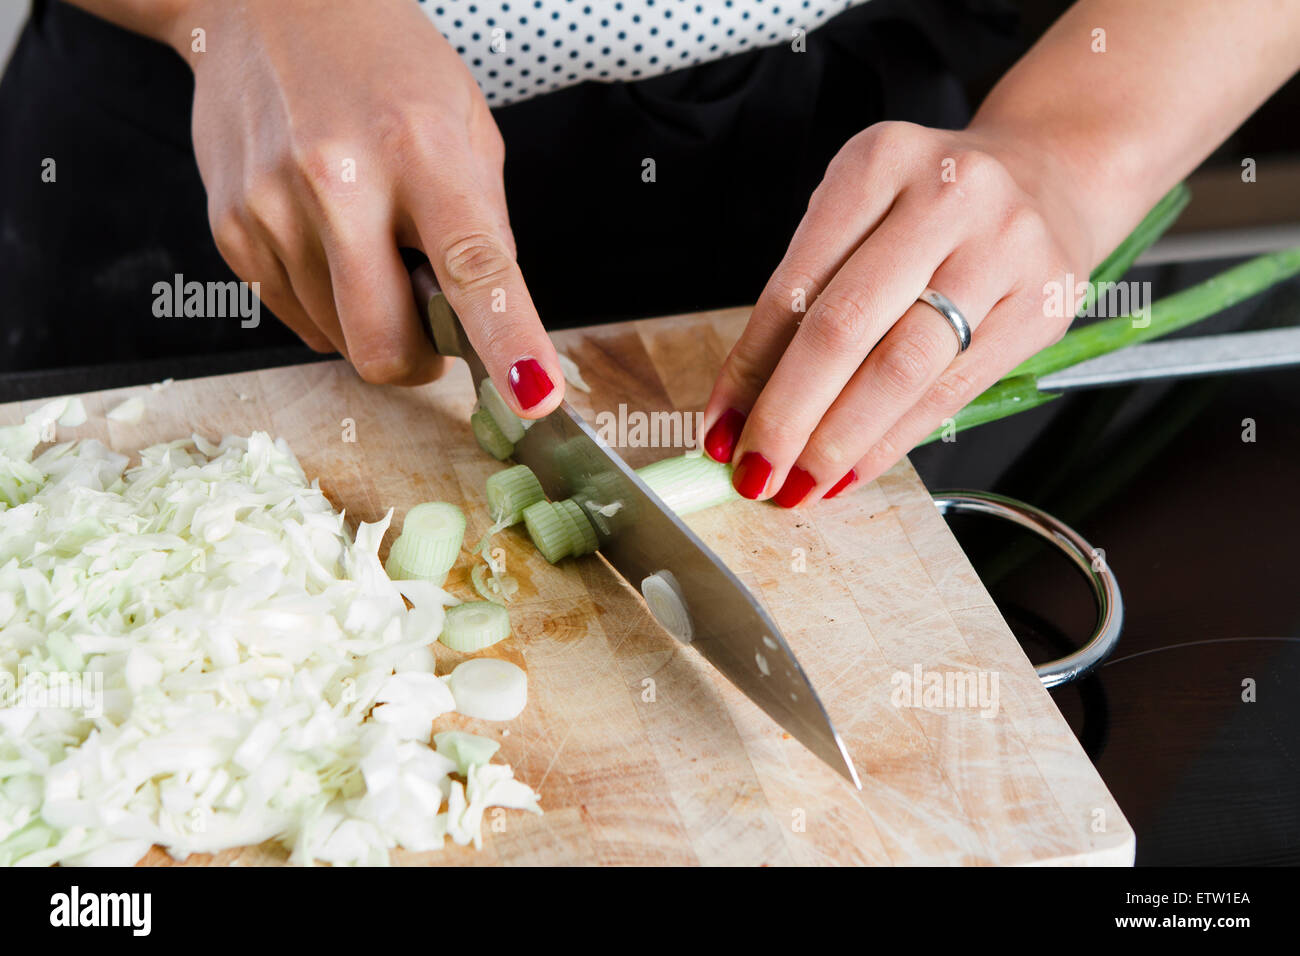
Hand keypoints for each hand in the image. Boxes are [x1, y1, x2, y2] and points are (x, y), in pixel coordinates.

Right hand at [173, 0, 561, 414]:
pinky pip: (295, 318)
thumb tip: (487, 325)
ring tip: (370, 242)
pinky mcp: (230, 230)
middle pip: (384, 345)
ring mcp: (273, 210)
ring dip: (370, 321)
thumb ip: (483, 227)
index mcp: (421, 150)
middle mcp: (338, 181)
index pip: (476, 269)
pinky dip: (327, 304)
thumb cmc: (384, 64)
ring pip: (339, 343)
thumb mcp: (465, 124)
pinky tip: (330, 240)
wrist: (263, 4)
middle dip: (420, 361)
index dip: (509, 342)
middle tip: (433, 324)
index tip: (534, 396)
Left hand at [700, 121, 1094, 504]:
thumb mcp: (858, 215)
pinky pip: (950, 391)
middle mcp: (946, 197)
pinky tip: (855, 468)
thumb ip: (805, 295)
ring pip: (901, 369)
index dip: (748, 369)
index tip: (720, 427)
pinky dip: (892, 440)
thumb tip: (745, 403)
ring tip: (800, 483)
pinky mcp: (1042, 306)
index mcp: (879, 163)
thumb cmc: (930, 207)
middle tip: (754, 471)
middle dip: (787, 416)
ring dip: (838, 441)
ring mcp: (1004, 250)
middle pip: (845, 328)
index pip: (795, 285)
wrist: (1048, 177)